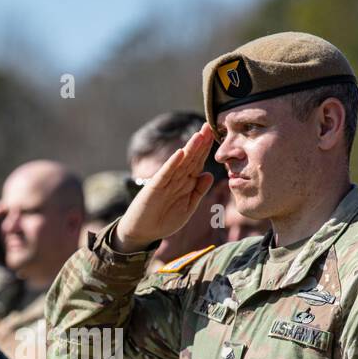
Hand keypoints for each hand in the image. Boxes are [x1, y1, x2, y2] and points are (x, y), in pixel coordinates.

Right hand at [114, 124, 214, 250]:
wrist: (143, 232)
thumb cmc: (164, 221)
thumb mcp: (187, 208)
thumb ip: (198, 192)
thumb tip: (209, 174)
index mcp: (185, 183)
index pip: (197, 163)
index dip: (206, 150)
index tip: (214, 135)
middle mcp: (176, 179)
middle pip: (190, 158)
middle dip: (200, 143)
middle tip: (208, 126)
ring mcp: (165, 182)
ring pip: (180, 163)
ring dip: (190, 149)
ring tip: (199, 135)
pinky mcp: (154, 188)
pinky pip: (165, 174)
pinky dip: (172, 164)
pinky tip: (180, 153)